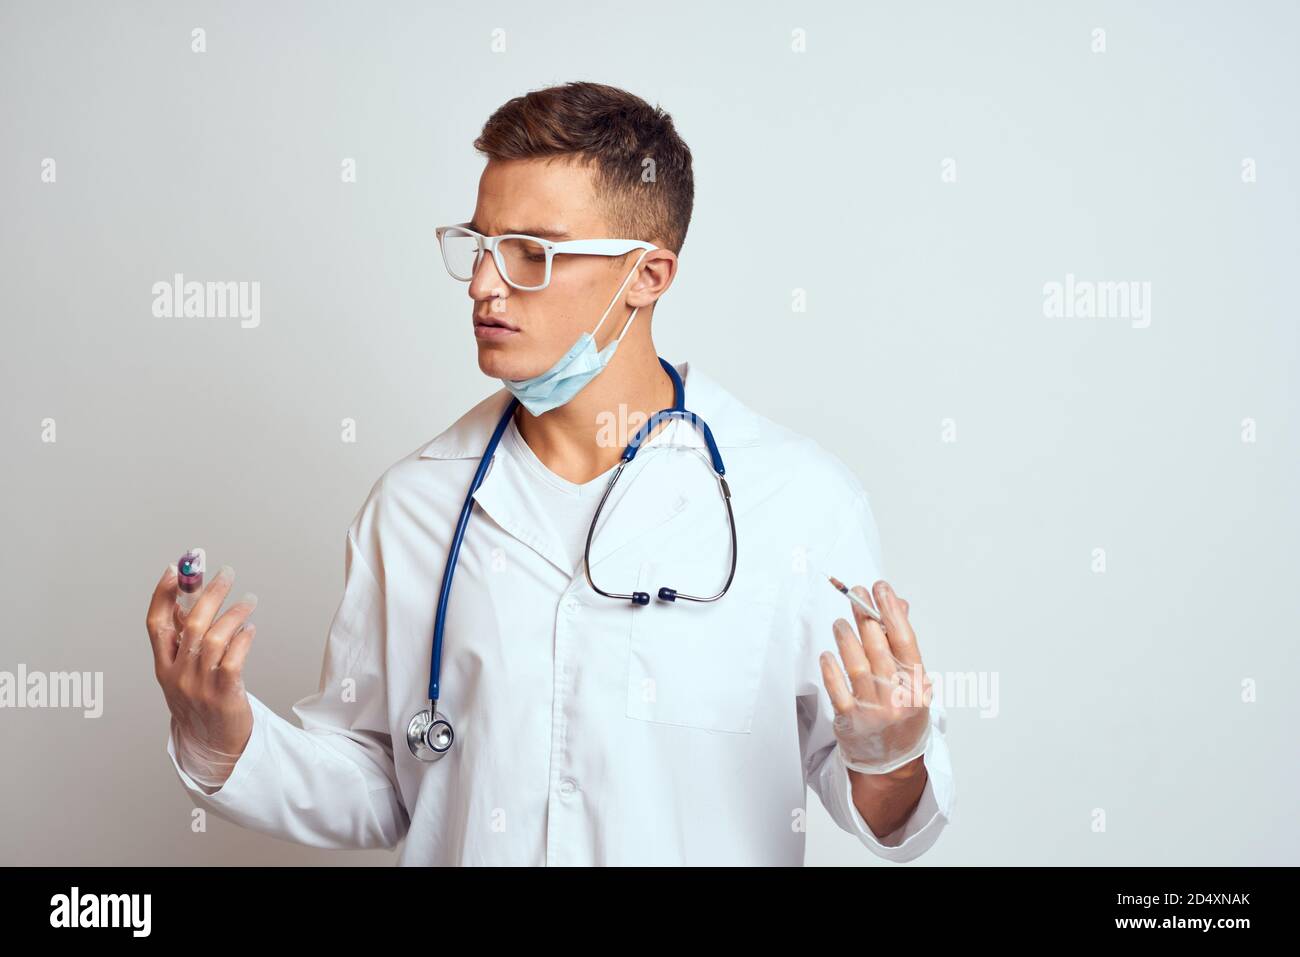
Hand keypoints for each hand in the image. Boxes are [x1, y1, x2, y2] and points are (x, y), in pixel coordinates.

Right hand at [145, 563, 257, 786]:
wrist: (213, 745)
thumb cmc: (200, 702)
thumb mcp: (181, 671)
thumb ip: (183, 638)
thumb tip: (187, 598)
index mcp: (163, 665)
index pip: (156, 623)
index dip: (163, 594)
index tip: (175, 569)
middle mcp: (177, 674)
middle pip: (190, 624)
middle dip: (208, 593)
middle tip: (226, 573)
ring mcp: (199, 685)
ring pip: (214, 638)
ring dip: (233, 613)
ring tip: (249, 600)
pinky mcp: (224, 694)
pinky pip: (233, 658)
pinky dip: (243, 638)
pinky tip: (251, 629)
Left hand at [819, 580, 932, 774]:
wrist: (892, 763)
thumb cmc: (903, 715)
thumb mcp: (912, 682)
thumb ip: (903, 644)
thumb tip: (897, 605)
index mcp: (917, 685)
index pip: (905, 640)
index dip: (892, 611)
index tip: (881, 589)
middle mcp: (897, 697)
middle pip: (879, 648)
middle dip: (866, 616)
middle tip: (856, 595)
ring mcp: (874, 710)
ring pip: (857, 665)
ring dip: (846, 638)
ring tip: (839, 623)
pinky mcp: (850, 720)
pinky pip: (838, 688)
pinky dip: (831, 668)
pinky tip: (827, 654)